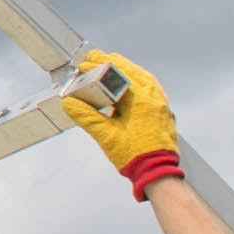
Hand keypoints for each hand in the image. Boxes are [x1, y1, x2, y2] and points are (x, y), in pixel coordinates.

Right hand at [55, 49, 183, 196]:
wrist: (158, 173)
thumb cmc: (135, 156)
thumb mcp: (105, 136)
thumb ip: (86, 117)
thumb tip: (69, 103)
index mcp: (140, 99)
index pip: (117, 72)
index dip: (98, 66)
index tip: (83, 66)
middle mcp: (154, 97)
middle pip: (131, 70)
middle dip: (111, 63)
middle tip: (94, 60)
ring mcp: (161, 103)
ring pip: (142, 77)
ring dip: (125, 71)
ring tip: (109, 69)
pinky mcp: (163, 112)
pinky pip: (149, 88)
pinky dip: (135, 82)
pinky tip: (126, 88)